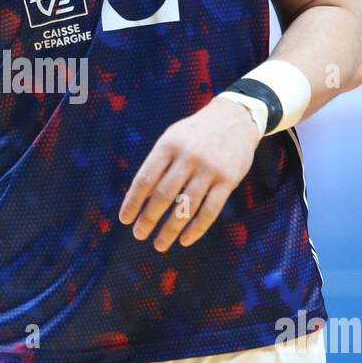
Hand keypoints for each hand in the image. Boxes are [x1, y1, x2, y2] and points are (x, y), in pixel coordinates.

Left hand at [118, 96, 260, 249]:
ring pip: (186, 207)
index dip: (133, 201)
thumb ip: (157, 164)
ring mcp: (209, 169)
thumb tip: (139, 199)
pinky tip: (185, 240)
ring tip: (159, 244)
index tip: (125, 219)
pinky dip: (196, 229)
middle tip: (139, 234)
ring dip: (170, 229)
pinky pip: (210, 210)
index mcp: (169, 145)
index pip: (146, 178)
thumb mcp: (173, 138)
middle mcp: (188, 157)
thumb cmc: (196, 133)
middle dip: (149, 218)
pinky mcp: (228, 180)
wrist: (236, 117)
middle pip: (164, 195)